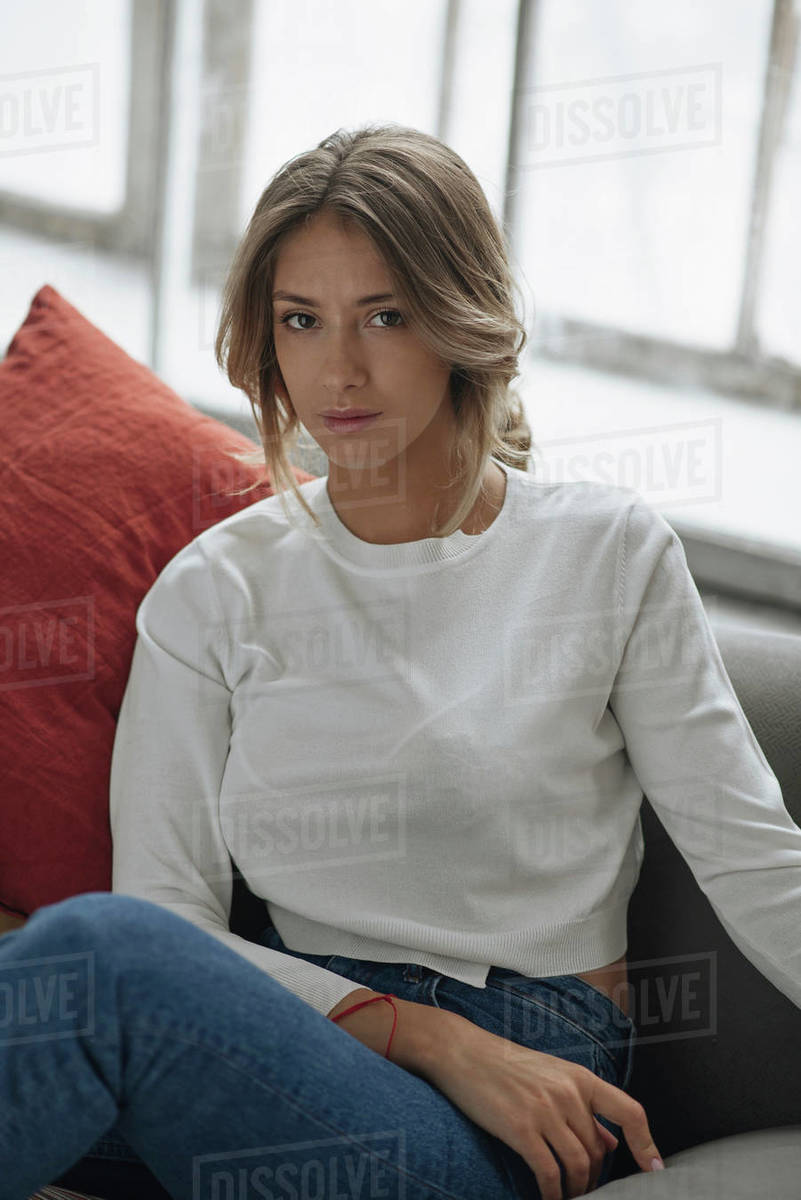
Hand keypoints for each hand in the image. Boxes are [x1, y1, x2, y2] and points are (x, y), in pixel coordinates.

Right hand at [425, 1011, 662, 1199]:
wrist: (463, 1052)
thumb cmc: (506, 1065)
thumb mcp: (551, 1077)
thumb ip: (582, 1108)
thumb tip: (611, 1142)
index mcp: (579, 1077)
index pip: (630, 1112)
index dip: (647, 1145)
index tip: (656, 1170)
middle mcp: (568, 1093)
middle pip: (599, 1151)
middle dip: (594, 1177)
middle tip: (583, 1188)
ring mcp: (545, 1110)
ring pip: (579, 1166)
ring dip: (576, 1189)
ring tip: (567, 1196)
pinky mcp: (521, 1128)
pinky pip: (549, 1173)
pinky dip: (552, 1193)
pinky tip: (547, 1197)